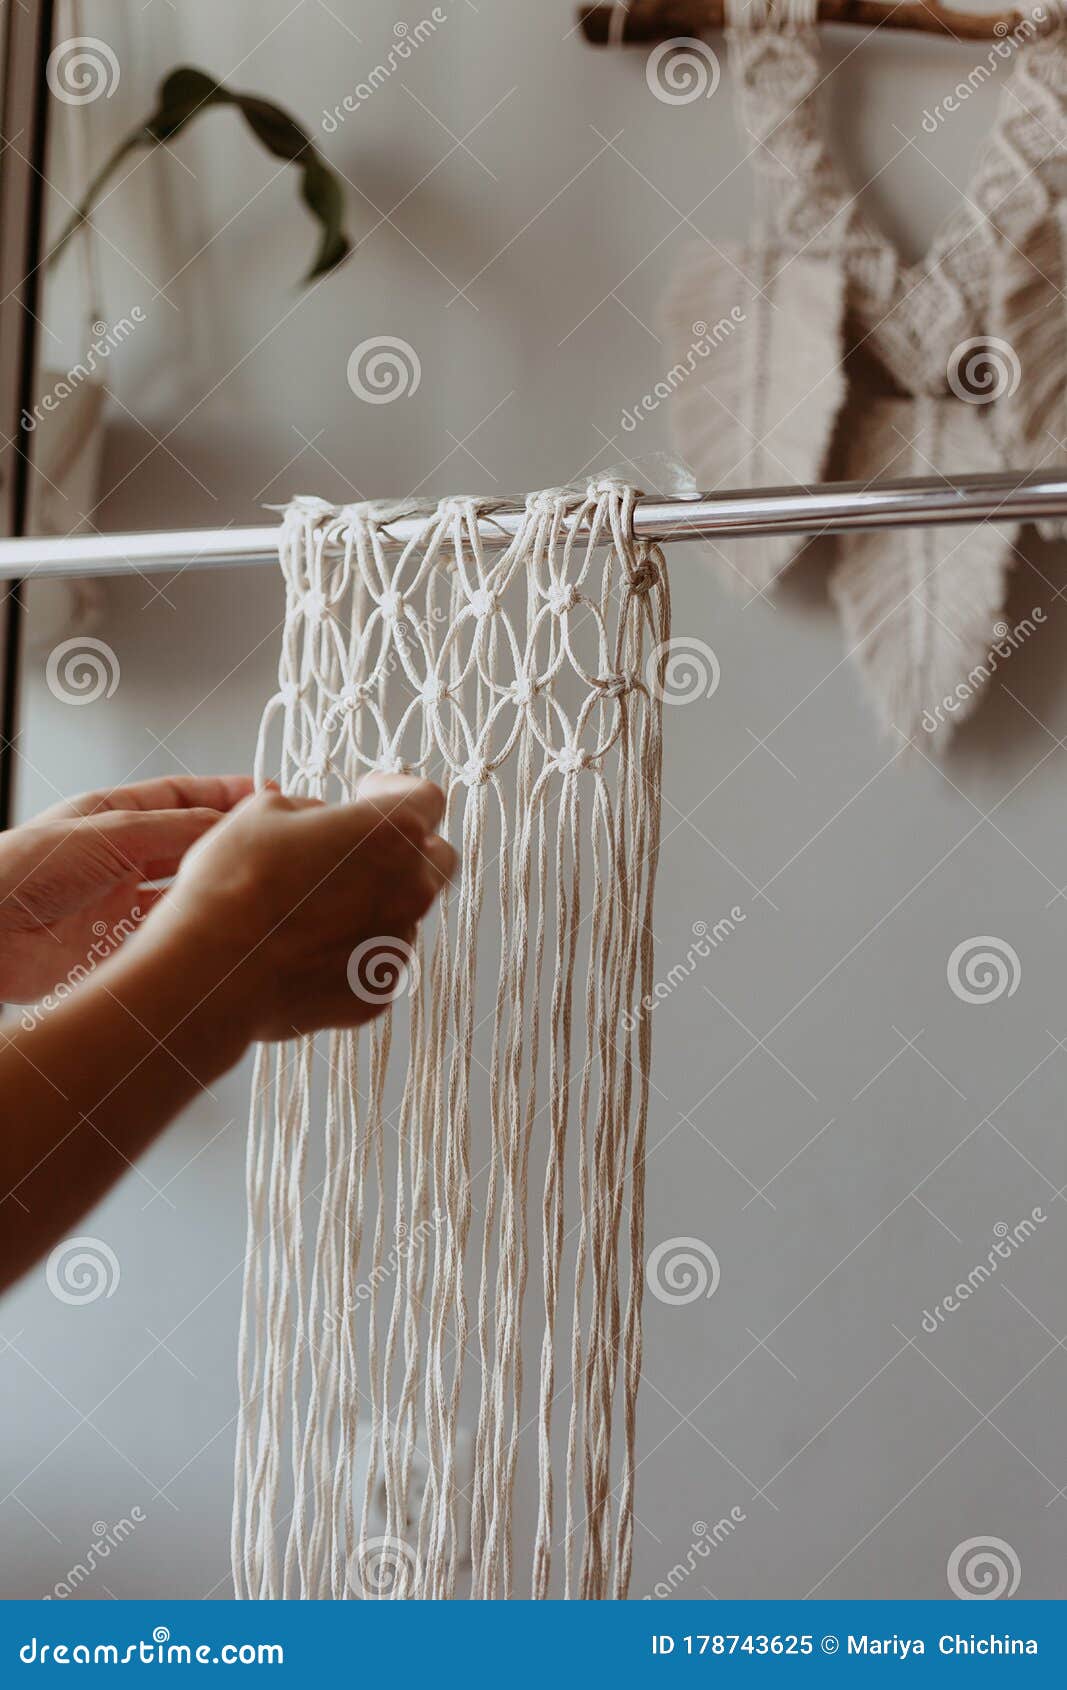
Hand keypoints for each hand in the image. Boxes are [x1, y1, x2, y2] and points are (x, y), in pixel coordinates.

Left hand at [0, 775, 254, 1002]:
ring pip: (188, 892)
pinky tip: (219, 925)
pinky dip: (197, 931)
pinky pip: (172, 937)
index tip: (268, 793)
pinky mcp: (121, 947)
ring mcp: (123, 903)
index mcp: (115, 817)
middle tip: (273, 840)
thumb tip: (228, 822)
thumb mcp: (107, 833)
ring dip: (218, 888)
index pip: (184, 798)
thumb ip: (172, 829)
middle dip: (232, 840)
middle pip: (192, 844)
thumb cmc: (21, 869)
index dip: (226, 794)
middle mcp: (123, 858)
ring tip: (255, 883)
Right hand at [145, 773, 455, 1041]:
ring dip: (373, 904)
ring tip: (313, 908)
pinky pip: (374, 962)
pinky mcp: (376, 992)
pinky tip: (304, 950)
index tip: (368, 794)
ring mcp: (397, 946)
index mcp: (392, 832)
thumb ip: (309, 811)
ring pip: (403, 915)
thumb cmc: (236, 882)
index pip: (427, 799)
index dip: (397, 790)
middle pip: (436, 859)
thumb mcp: (262, 813)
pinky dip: (350, 952)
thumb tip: (317, 823)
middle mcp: (410, 890)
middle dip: (407, 849)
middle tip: (358, 849)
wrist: (213, 969)